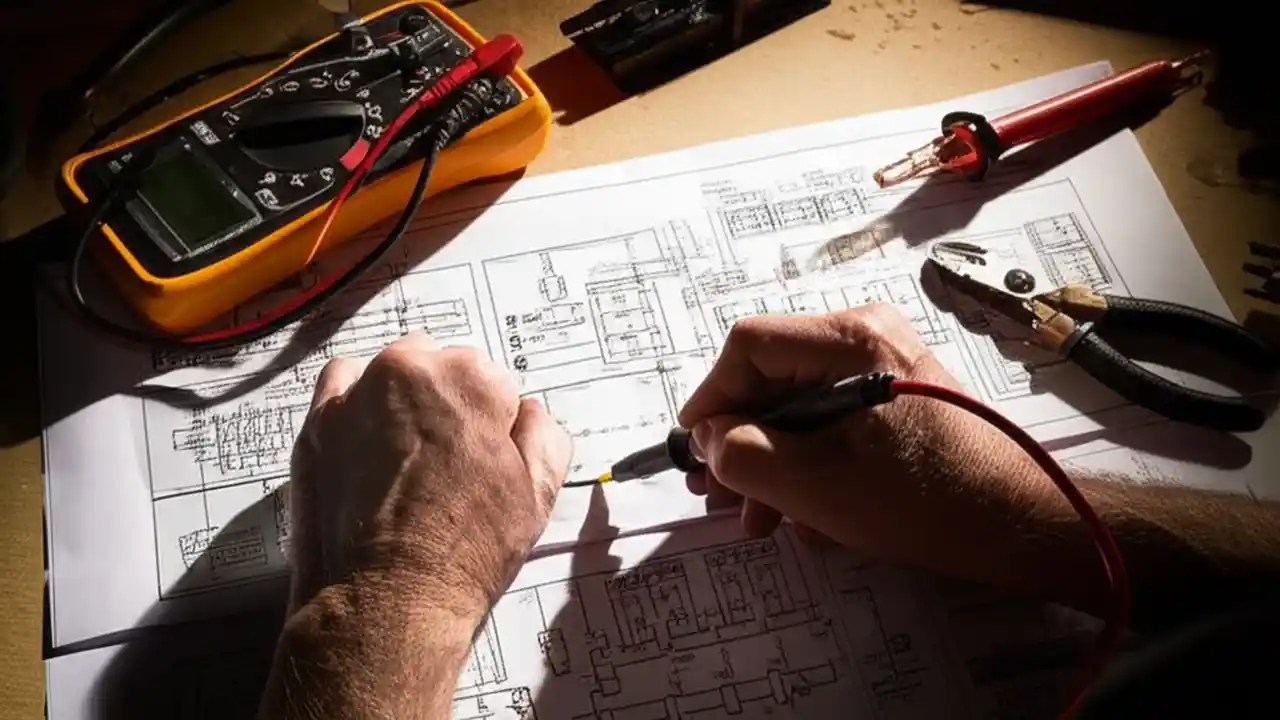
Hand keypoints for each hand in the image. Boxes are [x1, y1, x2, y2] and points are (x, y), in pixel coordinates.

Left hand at [262, 332, 570, 718]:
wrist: (388, 600)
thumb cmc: (466, 550)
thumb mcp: (538, 493)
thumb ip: (544, 432)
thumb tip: (527, 412)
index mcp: (471, 378)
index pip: (494, 381)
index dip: (495, 422)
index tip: (487, 457)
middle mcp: (411, 370)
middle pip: (442, 367)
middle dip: (450, 402)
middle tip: (450, 460)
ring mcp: (358, 392)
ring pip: (395, 372)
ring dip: (406, 397)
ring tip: (409, 454)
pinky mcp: (318, 420)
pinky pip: (342, 383)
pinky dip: (358, 399)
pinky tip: (369, 436)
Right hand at [679, 307, 1089, 602]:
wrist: (1015, 522)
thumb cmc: (923, 500)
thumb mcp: (813, 485)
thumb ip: (743, 456)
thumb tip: (711, 438)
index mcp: (849, 339)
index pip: (749, 347)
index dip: (712, 398)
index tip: (695, 448)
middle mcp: (867, 337)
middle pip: (773, 377)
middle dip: (742, 443)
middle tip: (721, 495)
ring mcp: (884, 366)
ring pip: (799, 405)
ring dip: (773, 462)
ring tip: (763, 519)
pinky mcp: (897, 396)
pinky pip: (832, 419)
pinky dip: (810, 462)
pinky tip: (808, 514)